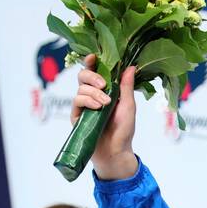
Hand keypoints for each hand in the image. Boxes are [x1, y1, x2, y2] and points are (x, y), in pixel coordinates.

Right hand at [72, 53, 138, 179]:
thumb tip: (130, 66)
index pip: (95, 71)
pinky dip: (87, 100)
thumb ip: (126, 86)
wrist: (116, 151)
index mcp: (104, 90)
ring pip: (81, 88)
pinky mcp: (76, 115)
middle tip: (104, 85)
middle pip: (83, 75)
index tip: (94, 56)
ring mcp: (83, 105)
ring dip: (94, 93)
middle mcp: (92, 95)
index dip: (92, 61)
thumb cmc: (124, 129)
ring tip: (106, 103)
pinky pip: (77, 100)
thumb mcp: (128, 105)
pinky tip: (97, 107)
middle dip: (92, 76)